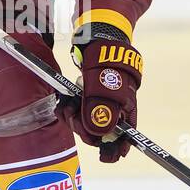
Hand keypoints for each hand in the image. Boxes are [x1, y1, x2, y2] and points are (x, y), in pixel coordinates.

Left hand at [62, 33, 141, 162]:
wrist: (97, 32)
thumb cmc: (103, 55)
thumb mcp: (100, 82)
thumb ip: (99, 108)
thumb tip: (99, 134)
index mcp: (126, 105)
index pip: (125, 135)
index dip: (115, 148)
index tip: (106, 157)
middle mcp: (116, 105)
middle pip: (102, 130)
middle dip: (84, 128)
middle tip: (69, 116)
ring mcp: (103, 100)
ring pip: (88, 120)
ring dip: (74, 118)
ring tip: (64, 107)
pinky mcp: (90, 93)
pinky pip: (80, 109)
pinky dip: (70, 109)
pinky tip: (63, 104)